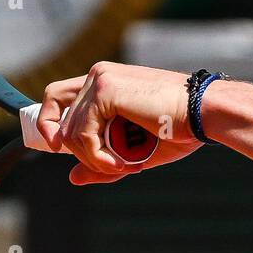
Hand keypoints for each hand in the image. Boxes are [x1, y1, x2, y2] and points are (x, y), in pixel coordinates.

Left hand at [37, 62, 204, 185]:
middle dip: (81, 151)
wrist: (203, 114)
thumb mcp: (133, 150)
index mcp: (105, 81)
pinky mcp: (105, 92)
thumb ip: (102, 160)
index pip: (58, 96)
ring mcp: (100, 80)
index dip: (50, 121)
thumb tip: (71, 177)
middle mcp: (99, 75)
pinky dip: (100, 157)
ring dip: (97, 159)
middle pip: (59, 117)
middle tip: (115, 166)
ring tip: (128, 165)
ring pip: (71, 132)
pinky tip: (125, 163)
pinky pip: (83, 135)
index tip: (56, 147)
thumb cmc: (179, 129)